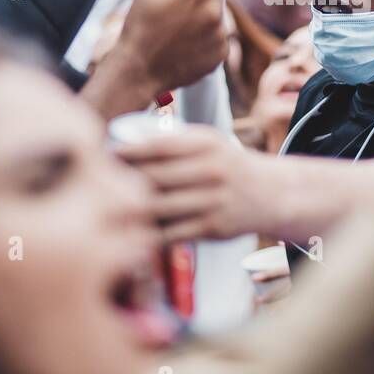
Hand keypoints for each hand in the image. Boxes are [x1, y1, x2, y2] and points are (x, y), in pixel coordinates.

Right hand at [92, 0, 273, 115]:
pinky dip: (204, 40)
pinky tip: (184, 46)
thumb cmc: (141, 23)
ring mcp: (220, 34)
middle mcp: (213, 11)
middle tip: (174, 13)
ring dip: (201, 20)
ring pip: (216, 16)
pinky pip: (218, 37)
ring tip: (176, 33)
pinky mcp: (222, 54)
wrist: (138, 69)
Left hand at [116, 125, 287, 241]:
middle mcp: (212, 171)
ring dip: (132, 208)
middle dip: (124, 181)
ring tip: (112, 206)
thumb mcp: (209, 142)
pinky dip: (149, 231)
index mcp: (207, 144)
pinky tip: (134, 228)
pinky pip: (170, 232)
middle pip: (154, 177)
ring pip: (158, 207)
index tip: (106, 154)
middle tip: (101, 183)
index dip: (129, 151)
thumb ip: (173, 140)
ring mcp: (213, 201)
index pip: (159, 146)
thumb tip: (123, 142)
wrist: (271, 193)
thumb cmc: (227, 164)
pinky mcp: (212, 228)